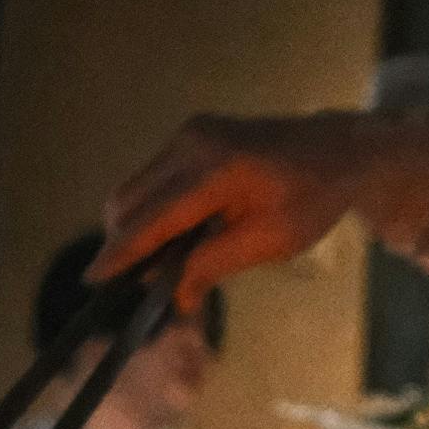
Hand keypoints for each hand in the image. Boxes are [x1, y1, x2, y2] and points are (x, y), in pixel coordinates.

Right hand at [97, 111, 428, 310]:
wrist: (336, 149)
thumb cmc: (311, 200)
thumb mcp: (269, 242)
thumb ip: (214, 264)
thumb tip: (173, 296)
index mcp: (219, 171)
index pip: (154, 219)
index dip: (121, 253)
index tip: (92, 279)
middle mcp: (193, 143)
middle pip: (131, 201)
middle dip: (125, 243)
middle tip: (139, 282)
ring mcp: (189, 132)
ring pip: (136, 188)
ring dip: (138, 226)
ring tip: (162, 261)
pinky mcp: (190, 132)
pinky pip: (153, 176)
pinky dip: (153, 207)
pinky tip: (176, 233)